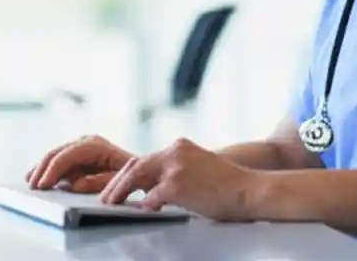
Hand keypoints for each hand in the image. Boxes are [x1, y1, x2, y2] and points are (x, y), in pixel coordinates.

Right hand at [26, 134, 133, 192]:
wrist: (139, 168)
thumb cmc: (129, 175)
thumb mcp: (116, 180)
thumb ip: (95, 182)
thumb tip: (72, 185)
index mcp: (94, 145)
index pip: (67, 156)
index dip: (53, 171)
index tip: (43, 186)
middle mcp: (85, 141)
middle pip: (57, 153)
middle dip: (42, 170)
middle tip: (32, 187)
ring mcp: (79, 146)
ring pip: (54, 155)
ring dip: (41, 168)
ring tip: (30, 183)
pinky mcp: (77, 154)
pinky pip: (59, 160)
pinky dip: (47, 169)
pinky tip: (36, 178)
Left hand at [100, 137, 260, 221]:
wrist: (250, 190)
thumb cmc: (228, 186)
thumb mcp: (199, 168)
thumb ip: (175, 173)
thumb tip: (151, 190)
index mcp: (179, 147)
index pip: (144, 158)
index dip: (127, 174)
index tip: (116, 187)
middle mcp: (175, 151)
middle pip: (135, 165)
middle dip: (118, 183)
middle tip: (107, 198)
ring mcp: (176, 167)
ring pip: (137, 176)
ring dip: (122, 191)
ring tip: (112, 204)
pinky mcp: (178, 184)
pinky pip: (153, 196)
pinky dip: (145, 203)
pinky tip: (143, 210)